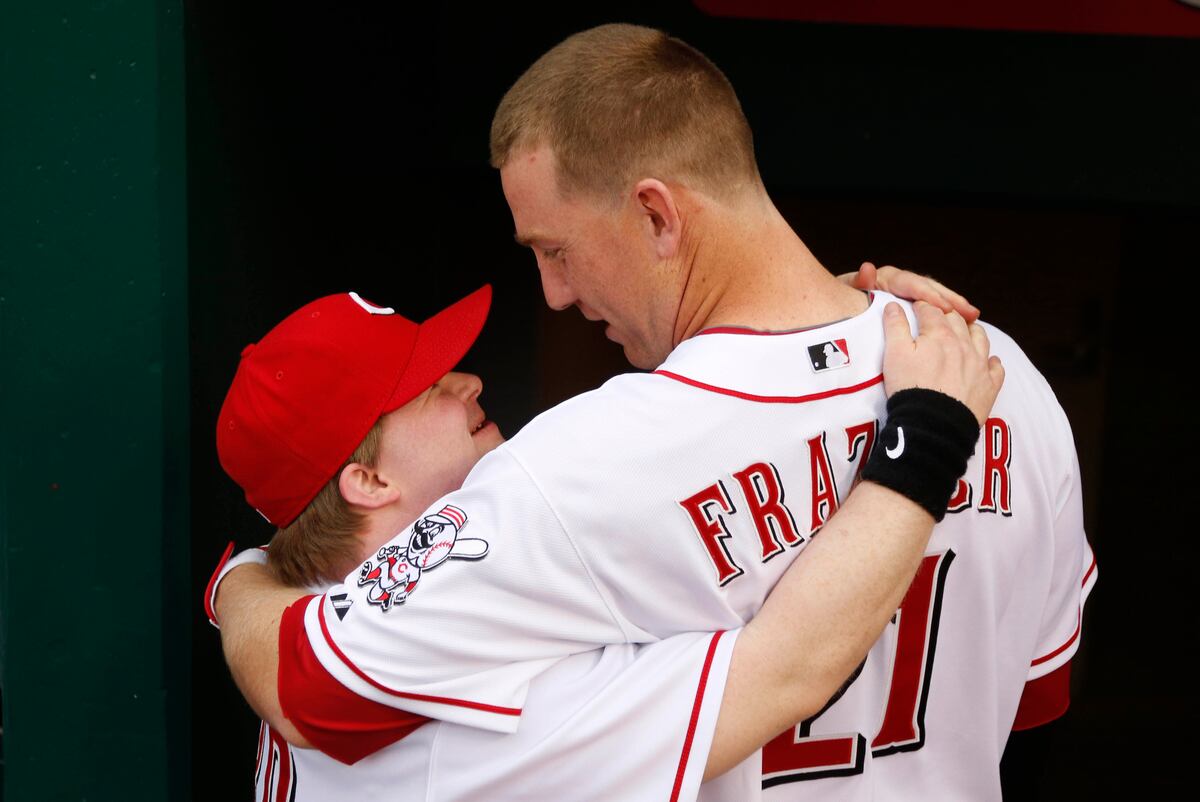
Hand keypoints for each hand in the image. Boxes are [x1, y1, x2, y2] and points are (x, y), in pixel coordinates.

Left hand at [842, 262, 979, 322]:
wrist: (834, 310)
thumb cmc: (838, 303)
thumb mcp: (846, 293)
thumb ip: (858, 282)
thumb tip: (868, 268)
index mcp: (886, 278)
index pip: (911, 283)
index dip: (928, 295)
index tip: (943, 307)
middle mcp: (899, 283)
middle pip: (929, 288)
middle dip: (950, 299)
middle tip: (969, 312)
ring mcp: (905, 295)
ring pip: (933, 298)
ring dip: (954, 306)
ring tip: (972, 317)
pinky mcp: (908, 307)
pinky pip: (930, 310)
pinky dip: (946, 316)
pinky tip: (962, 325)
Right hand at [882, 301, 1003, 424]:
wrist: (933, 424)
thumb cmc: (910, 387)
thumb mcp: (894, 354)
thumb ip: (895, 327)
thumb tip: (893, 305)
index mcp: (940, 334)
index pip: (931, 310)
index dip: (922, 306)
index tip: (916, 307)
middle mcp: (964, 344)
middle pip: (957, 320)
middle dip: (946, 314)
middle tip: (937, 317)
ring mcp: (979, 364)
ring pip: (980, 338)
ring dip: (971, 331)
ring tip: (964, 333)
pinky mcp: (989, 385)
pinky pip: (996, 368)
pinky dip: (991, 362)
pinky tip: (987, 362)